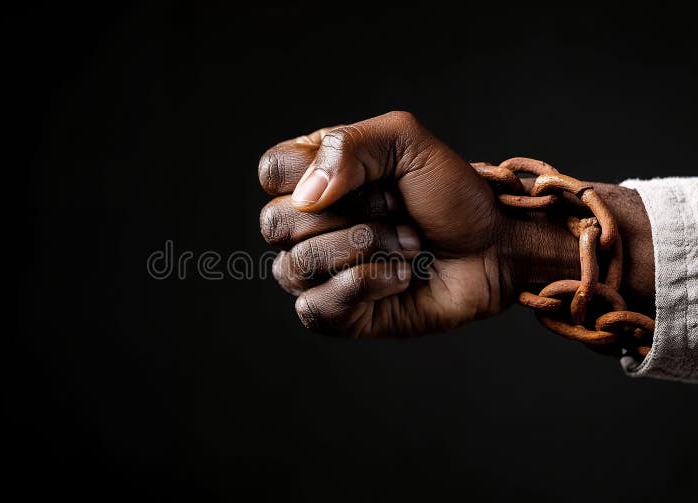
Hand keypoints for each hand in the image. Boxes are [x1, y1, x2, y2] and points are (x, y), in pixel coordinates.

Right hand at [258, 111, 536, 337]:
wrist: (494, 248)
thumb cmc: (452, 194)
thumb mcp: (407, 142)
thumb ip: (349, 147)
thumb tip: (304, 197)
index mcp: (315, 176)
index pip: (272, 171)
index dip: (314, 174)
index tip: (368, 175)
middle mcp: (307, 223)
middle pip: (276, 223)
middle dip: (353, 215)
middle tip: (399, 211)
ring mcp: (317, 271)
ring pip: (296, 266)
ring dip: (368, 249)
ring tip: (409, 244)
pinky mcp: (333, 313)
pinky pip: (316, 306)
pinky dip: (368, 286)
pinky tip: (401, 277)